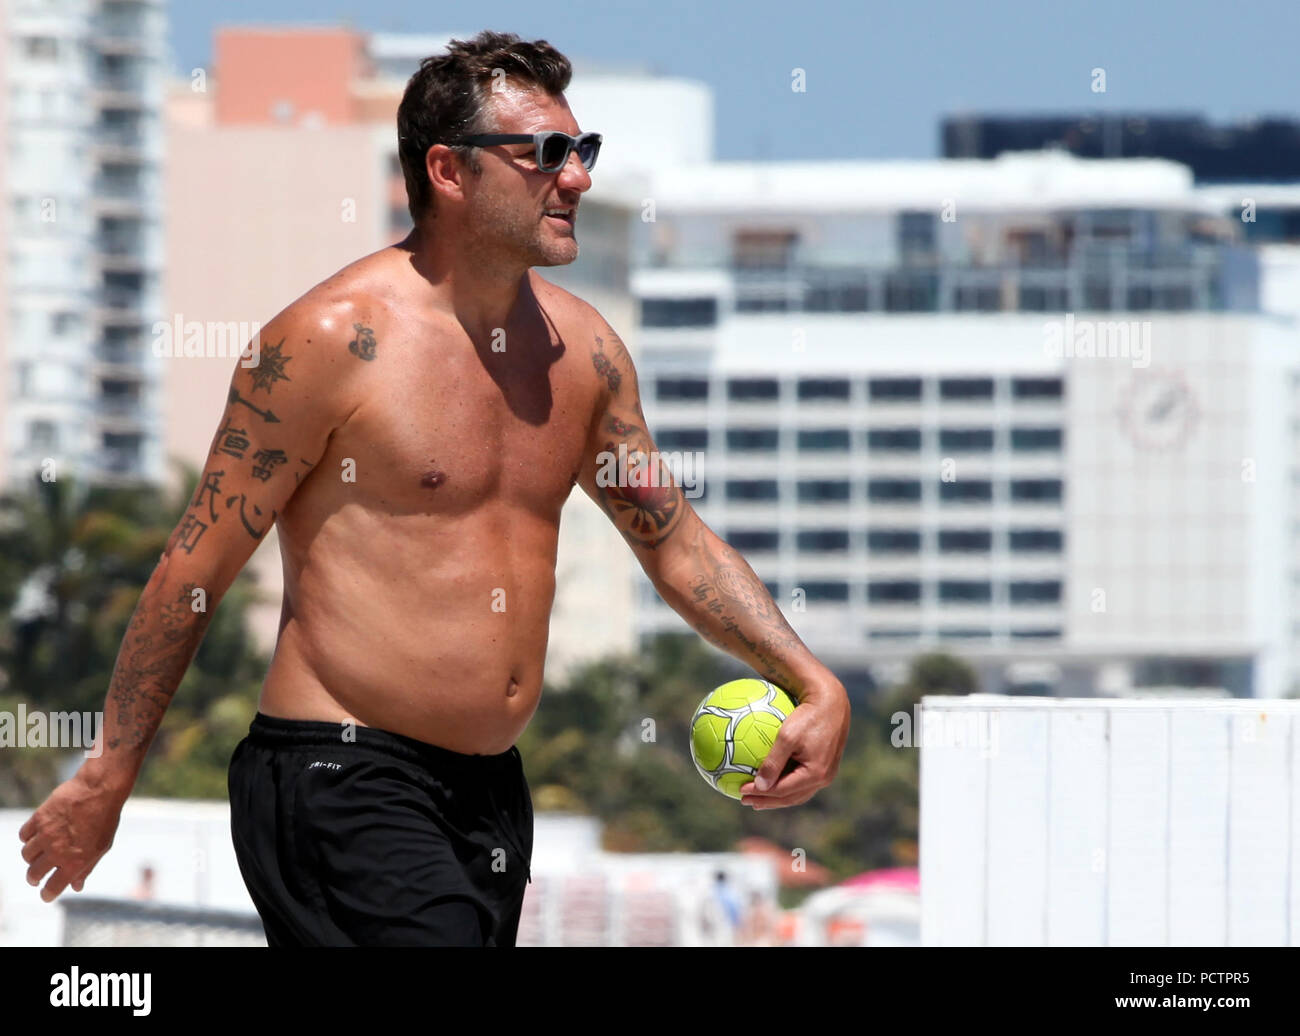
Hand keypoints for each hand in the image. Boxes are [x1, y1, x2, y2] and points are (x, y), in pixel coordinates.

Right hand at [19, 773, 125, 901]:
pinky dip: (28, 838)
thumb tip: (76, 887)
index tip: (46, 895)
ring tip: (39, 854)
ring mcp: (46, 835)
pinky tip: (36, 836)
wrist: (100, 790)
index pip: (53, 888)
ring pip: (27, 855)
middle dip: (34, 878)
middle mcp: (57, 852)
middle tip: (36, 877)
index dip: (47, 894)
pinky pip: (24, 835)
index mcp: (75, 863)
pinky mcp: (38, 819)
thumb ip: (87, 868)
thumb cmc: (105, 819)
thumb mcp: (102, 847)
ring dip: (31, 857)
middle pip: (34, 874)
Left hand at [740, 679, 849, 808]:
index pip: (782, 791)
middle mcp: (824, 778)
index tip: (740, 790)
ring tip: (758, 797)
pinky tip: (774, 780)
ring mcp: (827, 773)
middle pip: (790, 797)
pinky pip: (803, 781)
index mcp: (815, 774)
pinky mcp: (826, 765)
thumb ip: (773, 763)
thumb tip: (758, 786)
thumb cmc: (807, 716)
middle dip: (767, 801)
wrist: (831, 701)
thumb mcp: (786, 737)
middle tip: (745, 800)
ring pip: (798, 793)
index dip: (760, 793)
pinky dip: (786, 785)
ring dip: (777, 797)